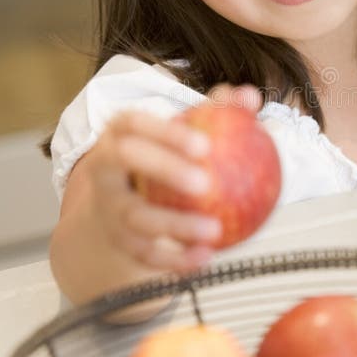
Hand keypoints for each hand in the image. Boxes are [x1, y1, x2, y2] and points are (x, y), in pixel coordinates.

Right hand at [82, 83, 262, 274]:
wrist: (125, 198)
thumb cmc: (164, 155)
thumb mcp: (186, 131)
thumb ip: (219, 110)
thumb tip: (250, 97)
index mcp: (121, 132)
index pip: (135, 122)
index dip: (166, 133)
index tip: (205, 145)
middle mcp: (106, 165)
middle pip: (125, 159)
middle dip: (163, 168)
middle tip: (205, 184)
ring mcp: (108, 204)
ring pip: (134, 215)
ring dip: (174, 226)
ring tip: (214, 230)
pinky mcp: (117, 239)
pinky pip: (144, 253)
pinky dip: (174, 260)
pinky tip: (206, 258)